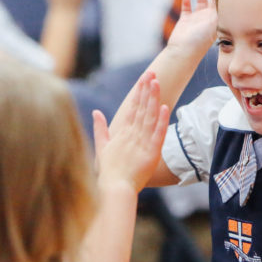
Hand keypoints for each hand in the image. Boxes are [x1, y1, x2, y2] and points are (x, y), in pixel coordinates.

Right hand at [93, 71, 169, 191]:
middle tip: (152, 73)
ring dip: (154, 99)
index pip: (132, 108)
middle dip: (147, 89)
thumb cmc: (109, 171)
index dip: (139, 92)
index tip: (144, 78)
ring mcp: (142, 143)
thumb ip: (100, 129)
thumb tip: (96, 112)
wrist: (114, 189)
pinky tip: (165, 107)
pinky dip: (161, 121)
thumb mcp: (102, 147)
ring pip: (149, 117)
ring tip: (157, 83)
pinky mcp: (151, 153)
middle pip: (141, 108)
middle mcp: (132, 134)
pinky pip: (157, 134)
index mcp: (122, 133)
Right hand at [168, 0, 218, 53]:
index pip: (222, 1)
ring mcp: (196, 19)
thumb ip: (221, 11)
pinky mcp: (185, 21)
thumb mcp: (214, 23)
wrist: (184, 52)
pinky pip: (187, 9)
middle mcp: (208, 18)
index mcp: (217, 19)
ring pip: (199, 0)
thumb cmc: (201, 40)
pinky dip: (186, 2)